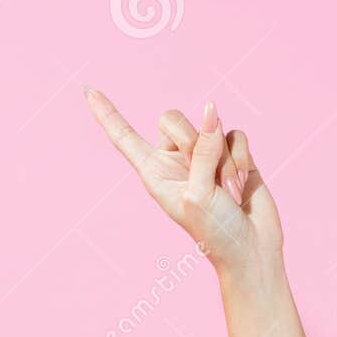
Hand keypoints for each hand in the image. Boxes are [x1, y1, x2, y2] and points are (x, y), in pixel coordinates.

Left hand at [82, 87, 282, 272]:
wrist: (249, 247)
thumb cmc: (214, 230)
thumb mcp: (199, 192)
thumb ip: (201, 149)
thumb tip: (211, 110)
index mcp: (151, 172)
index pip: (123, 137)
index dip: (107, 114)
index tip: (87, 89)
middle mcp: (173, 160)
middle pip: (172, 118)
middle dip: (194, 142)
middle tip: (206, 177)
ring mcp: (203, 155)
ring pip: (210, 126)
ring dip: (224, 161)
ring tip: (228, 193)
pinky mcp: (231, 153)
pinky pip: (235, 134)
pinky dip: (240, 159)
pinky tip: (242, 185)